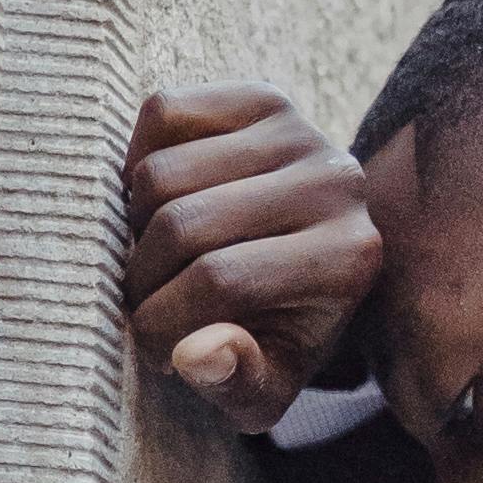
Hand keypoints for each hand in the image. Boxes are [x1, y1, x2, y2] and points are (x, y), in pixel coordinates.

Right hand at [117, 85, 384, 433]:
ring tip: (156, 256)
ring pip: (161, 172)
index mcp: (348, 258)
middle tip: (146, 304)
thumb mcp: (267, 385)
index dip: (163, 322)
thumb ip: (236, 385)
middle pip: (183, 223)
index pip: (220, 282)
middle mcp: (335, 182)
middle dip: (142, 279)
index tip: (155, 350)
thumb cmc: (283, 329)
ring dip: (134, 226)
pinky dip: (136, 158)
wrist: (318, 256)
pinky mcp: (263, 97)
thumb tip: (194, 353)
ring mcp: (299, 131)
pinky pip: (163, 112)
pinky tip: (157, 203)